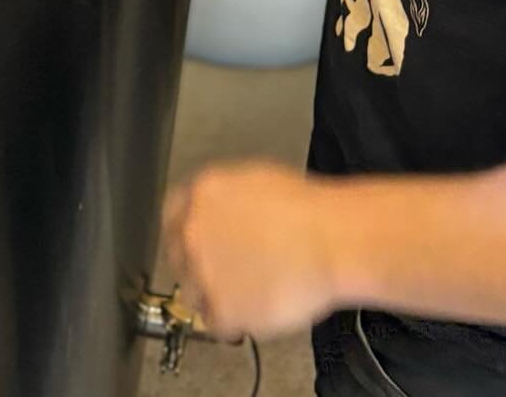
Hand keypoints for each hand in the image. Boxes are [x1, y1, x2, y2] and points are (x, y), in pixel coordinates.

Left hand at [162, 161, 344, 340]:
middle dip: (201, 266)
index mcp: (204, 193)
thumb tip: (219, 218)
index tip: (194, 244)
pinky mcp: (220, 309)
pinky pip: (217, 324)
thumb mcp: (257, 182)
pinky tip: (258, 308)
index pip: (172, 214)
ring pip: (194, 295)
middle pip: (179, 257)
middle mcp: (194, 231)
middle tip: (230, 272)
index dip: (185, 232)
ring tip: (252, 291)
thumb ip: (225, 201)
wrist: (332, 241)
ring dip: (216, 296)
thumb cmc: (310, 211)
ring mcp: (203, 271)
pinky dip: (236, 322)